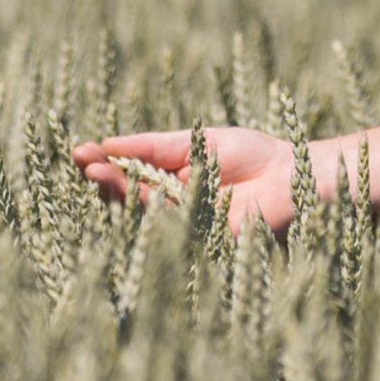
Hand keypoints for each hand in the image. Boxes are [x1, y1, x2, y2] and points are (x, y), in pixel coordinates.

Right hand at [72, 127, 297, 233]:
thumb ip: (155, 146)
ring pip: (145, 211)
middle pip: (129, 194)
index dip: (103, 163)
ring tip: (98, 174)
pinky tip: (134, 191)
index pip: (127, 173)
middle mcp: (174, 204)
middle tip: (84, 163)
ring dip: (121, 193)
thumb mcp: (198, 142)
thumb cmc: (255, 156)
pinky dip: (154, 209)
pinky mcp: (207, 238)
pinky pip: (174, 224)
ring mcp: (187, 223)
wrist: (300, 176)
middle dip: (105, 179)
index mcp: (170, 181)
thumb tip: (109, 144)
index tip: (80, 151)